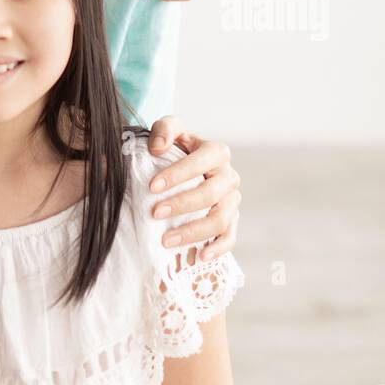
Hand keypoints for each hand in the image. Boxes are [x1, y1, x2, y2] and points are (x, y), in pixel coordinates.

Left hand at [145, 115, 240, 261]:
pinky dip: (218, 248)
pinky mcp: (232, 221)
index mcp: (217, 152)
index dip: (178, 174)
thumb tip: (157, 147)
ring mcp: (233, 201)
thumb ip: (164, 129)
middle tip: (154, 213)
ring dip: (193, 231)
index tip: (152, 186)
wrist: (188, 167)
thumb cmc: (178, 147)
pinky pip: (230, 238)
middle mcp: (229, 176)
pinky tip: (200, 255)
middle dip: (181, 204)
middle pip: (210, 194)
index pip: (201, 162)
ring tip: (166, 240)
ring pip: (220, 220)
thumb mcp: (171, 130)